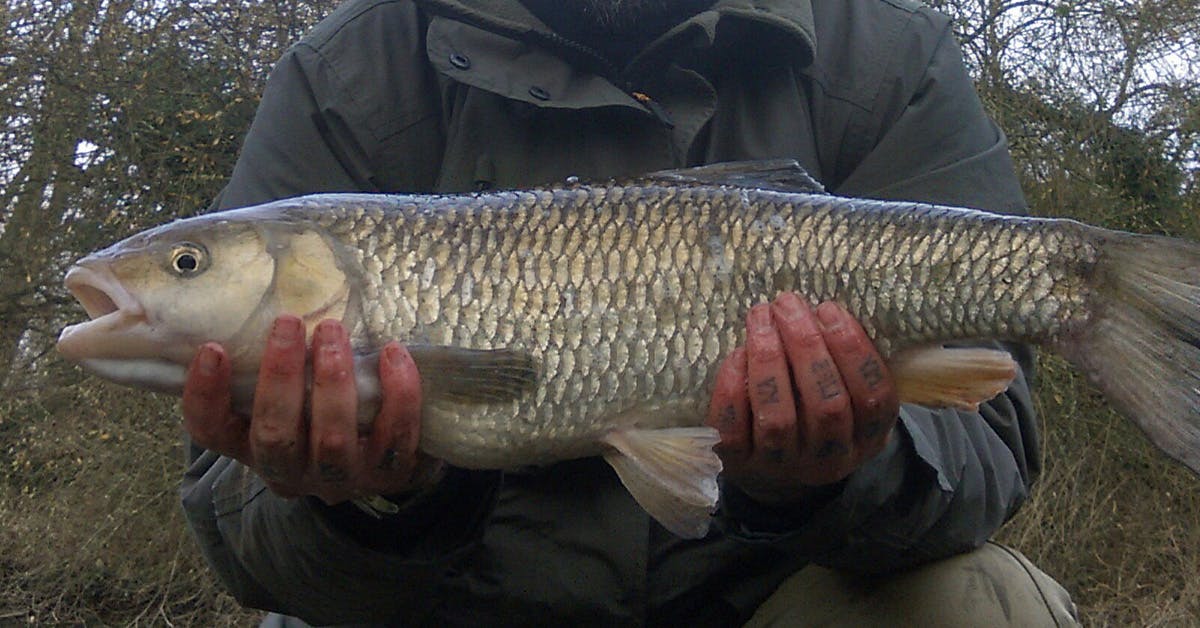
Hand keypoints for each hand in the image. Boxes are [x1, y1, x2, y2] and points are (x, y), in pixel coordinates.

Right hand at [181, 315, 434, 503]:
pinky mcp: (388, 474)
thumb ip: (273, 369)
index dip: (205, 395)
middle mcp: (292, 472)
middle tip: (288, 323)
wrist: (386, 467)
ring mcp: (341, 478)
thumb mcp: (290, 401)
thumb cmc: (324, 418)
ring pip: (332, 438)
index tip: (213, 348)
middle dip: (280, 376)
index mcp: (253, 450)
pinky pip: (394, 435)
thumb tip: (262, 300)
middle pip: (274, 434)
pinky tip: (393, 354)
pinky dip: (397, 393)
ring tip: (334, 331)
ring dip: (332, 380)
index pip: (212, 432)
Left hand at [706, 293, 898, 501]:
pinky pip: (735, 426)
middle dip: (807, 346)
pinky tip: (737, 353)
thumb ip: (843, 361)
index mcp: (867, 438)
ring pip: (778, 417)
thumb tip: (821, 306)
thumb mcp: (845, 394)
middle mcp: (829, 459)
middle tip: (788, 304)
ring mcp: (783, 466)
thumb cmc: (812, 412)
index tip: (829, 308)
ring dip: (769, 360)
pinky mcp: (739, 465)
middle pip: (827, 405)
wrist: (774, 474)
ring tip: (761, 318)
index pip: (874, 397)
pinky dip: (733, 385)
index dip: (854, 350)